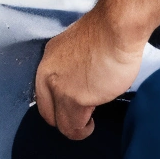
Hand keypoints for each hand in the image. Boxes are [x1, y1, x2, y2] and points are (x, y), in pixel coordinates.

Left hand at [33, 4, 147, 140]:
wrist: (116, 28)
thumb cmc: (108, 32)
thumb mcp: (81, 48)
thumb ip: (75, 66)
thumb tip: (83, 79)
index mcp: (49, 59)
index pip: (43, 91)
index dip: (56, 103)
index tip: (69, 106)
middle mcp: (48, 74)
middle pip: (46, 110)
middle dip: (61, 118)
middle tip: (77, 119)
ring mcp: (60, 88)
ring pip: (60, 123)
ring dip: (73, 128)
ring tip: (86, 125)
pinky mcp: (75, 100)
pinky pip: (74, 126)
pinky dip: (82, 130)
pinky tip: (90, 125)